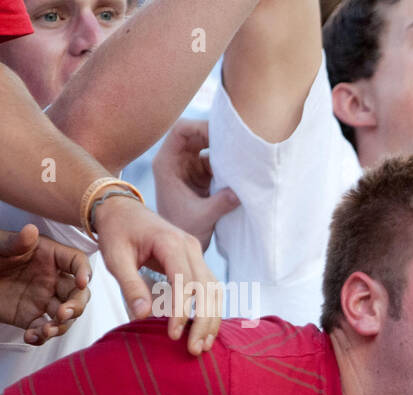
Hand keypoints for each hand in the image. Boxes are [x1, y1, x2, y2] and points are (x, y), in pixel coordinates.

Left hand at [0, 225, 91, 344]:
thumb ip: (16, 242)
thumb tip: (31, 231)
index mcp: (50, 257)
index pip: (77, 262)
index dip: (84, 272)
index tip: (82, 282)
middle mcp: (52, 279)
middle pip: (78, 294)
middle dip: (76, 306)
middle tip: (63, 313)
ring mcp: (44, 300)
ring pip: (65, 316)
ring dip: (61, 325)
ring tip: (46, 329)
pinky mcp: (30, 317)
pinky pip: (43, 329)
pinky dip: (41, 337)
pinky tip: (31, 336)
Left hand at [91, 195, 220, 355]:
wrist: (122, 210)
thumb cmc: (116, 233)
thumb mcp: (115, 258)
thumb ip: (130, 285)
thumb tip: (143, 316)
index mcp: (171, 242)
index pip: (185, 281)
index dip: (182, 310)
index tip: (173, 335)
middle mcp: (191, 247)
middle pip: (207, 289)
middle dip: (203, 321)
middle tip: (195, 349)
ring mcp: (198, 253)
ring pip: (214, 290)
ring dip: (212, 319)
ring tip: (204, 345)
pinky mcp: (197, 262)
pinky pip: (211, 288)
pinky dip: (211, 310)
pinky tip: (205, 330)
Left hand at [153, 119, 240, 251]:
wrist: (179, 246)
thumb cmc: (182, 231)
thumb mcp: (202, 217)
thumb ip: (220, 203)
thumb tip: (241, 191)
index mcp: (167, 164)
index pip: (180, 131)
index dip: (201, 127)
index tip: (223, 135)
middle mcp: (177, 161)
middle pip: (196, 134)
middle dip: (217, 137)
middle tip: (238, 145)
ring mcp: (189, 168)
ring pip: (208, 147)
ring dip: (225, 152)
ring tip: (242, 158)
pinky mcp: (201, 176)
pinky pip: (216, 162)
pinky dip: (228, 165)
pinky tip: (240, 171)